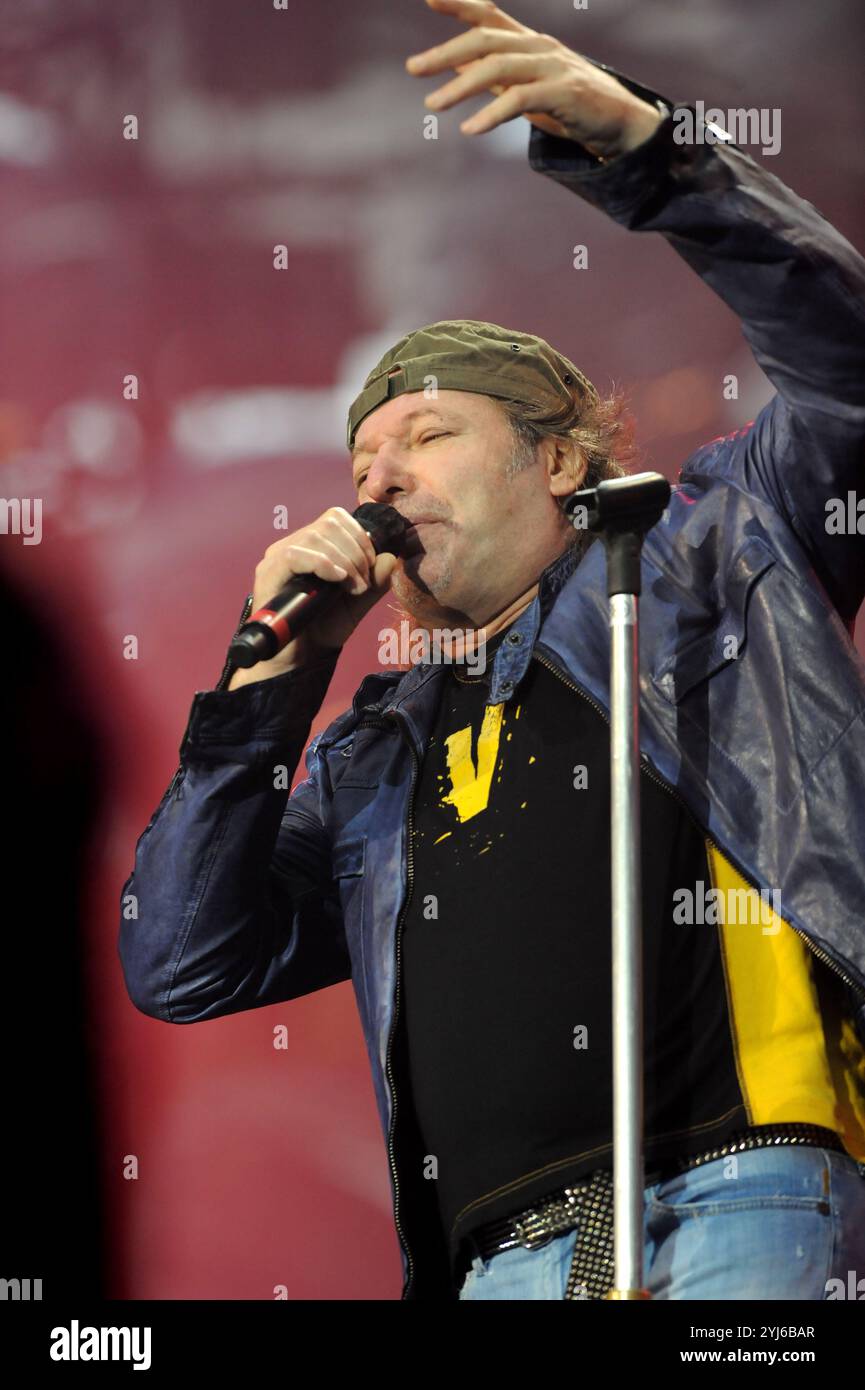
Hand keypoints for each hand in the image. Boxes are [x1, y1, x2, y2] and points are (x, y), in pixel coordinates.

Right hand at [226, 507, 398, 688]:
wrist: (299, 659)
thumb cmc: (324, 629)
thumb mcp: (357, 604)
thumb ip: (375, 582)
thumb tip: (390, 557)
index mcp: (311, 546)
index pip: (336, 518)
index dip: (360, 537)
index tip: (371, 567)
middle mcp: (292, 546)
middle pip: (329, 524)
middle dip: (356, 552)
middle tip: (363, 583)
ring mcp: (277, 558)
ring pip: (315, 537)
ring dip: (345, 561)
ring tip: (353, 589)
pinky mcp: (268, 574)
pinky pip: (295, 555)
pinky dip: (323, 564)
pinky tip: (338, 581)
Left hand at [407, 0, 662, 159]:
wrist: (622, 125)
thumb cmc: (572, 108)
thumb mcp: (527, 91)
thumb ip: (495, 80)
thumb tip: (456, 72)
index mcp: (529, 43)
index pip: (489, 16)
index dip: (459, 4)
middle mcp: (539, 47)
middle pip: (485, 41)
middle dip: (445, 52)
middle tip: (413, 68)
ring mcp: (553, 66)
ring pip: (497, 68)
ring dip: (460, 87)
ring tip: (433, 106)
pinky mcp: (564, 93)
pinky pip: (520, 99)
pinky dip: (491, 113)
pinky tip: (470, 129)